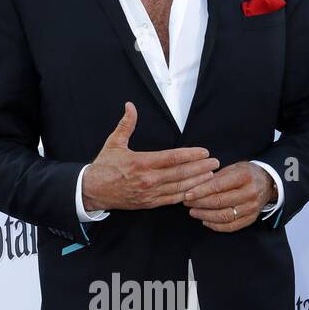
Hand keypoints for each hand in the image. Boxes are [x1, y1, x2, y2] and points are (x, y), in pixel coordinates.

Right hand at [82, 102, 219, 210]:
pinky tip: (197, 191)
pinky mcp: (149, 203)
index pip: (172, 158)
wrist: (92, 191)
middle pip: (180, 173)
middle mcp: (148, 179)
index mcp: (141, 162)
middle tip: (216, 163)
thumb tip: (130, 106)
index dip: (191, 155)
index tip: (204, 152)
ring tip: (212, 176)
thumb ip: (126, 124)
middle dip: (200, 168)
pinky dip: (186, 195)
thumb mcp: (114, 143)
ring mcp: (150, 193)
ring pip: (179, 187)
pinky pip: (171, 200)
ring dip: (197, 182)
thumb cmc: (104, 166)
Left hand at [183, 162, 274, 231]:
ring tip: (193, 212)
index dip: (201, 192)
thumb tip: (195, 186)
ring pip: (224, 216)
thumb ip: (216, 177)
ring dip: (205, 216)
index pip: (218, 186)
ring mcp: (251, 208)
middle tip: (187, 202)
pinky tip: (205, 221)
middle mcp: (250, 193)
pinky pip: (231, 226)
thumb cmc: (246, 173)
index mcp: (244, 177)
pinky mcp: (251, 218)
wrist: (268, 182)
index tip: (187, 194)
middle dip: (200, 203)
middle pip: (220, 202)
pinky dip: (216, 226)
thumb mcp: (233, 168)